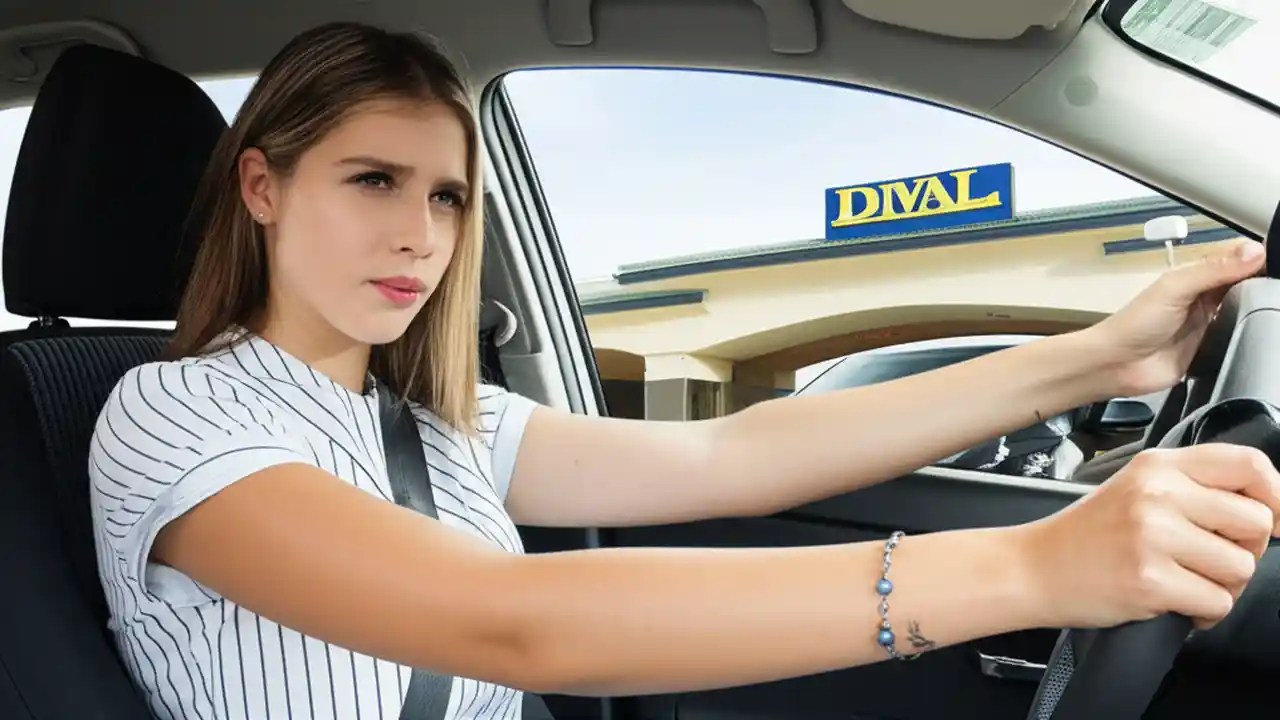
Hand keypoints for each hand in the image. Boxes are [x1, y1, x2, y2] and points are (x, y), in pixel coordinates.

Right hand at [1021, 444, 1279, 630]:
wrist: (1033, 568)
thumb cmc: (1087, 536)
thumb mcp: (1136, 489)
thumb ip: (1192, 489)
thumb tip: (1266, 510)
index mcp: (1158, 465)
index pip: (1248, 464)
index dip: (1278, 496)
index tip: (1277, 521)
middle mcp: (1158, 493)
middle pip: (1256, 522)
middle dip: (1243, 551)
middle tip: (1207, 560)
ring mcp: (1153, 536)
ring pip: (1241, 568)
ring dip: (1221, 586)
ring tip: (1184, 583)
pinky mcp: (1150, 580)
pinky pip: (1217, 602)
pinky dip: (1203, 613)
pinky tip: (1174, 603)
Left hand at [1088, 239, 1264, 397]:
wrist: (1117, 365)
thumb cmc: (1135, 323)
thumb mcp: (1175, 288)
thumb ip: (1212, 270)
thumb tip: (1255, 251)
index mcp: (1197, 277)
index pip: (1237, 260)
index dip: (1259, 257)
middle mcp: (1207, 298)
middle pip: (1248, 284)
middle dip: (1266, 282)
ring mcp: (1212, 324)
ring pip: (1249, 310)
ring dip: (1265, 308)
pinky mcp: (1215, 350)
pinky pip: (1242, 339)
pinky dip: (1256, 335)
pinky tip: (1270, 333)